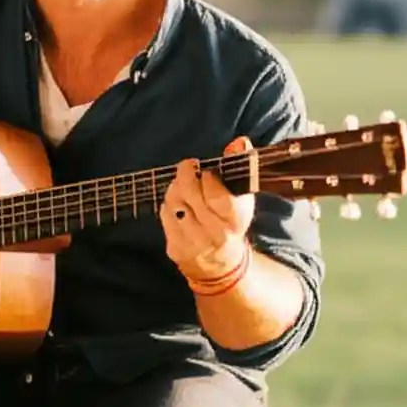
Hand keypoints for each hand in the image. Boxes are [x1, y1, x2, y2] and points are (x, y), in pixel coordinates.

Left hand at [160, 136, 254, 282]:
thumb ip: (240, 167)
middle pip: (191, 194)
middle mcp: (215, 234)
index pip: (218, 195)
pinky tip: (177, 203)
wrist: (220, 265)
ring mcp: (194, 242)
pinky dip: (168, 204)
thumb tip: (240, 141)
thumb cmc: (230, 223)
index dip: (208, 178)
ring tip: (183, 185)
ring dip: (176, 188)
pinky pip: (164, 214)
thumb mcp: (241, 198)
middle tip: (189, 166)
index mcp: (235, 220)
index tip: (206, 171)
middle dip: (187, 174)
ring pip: (175, 202)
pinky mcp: (176, 248)